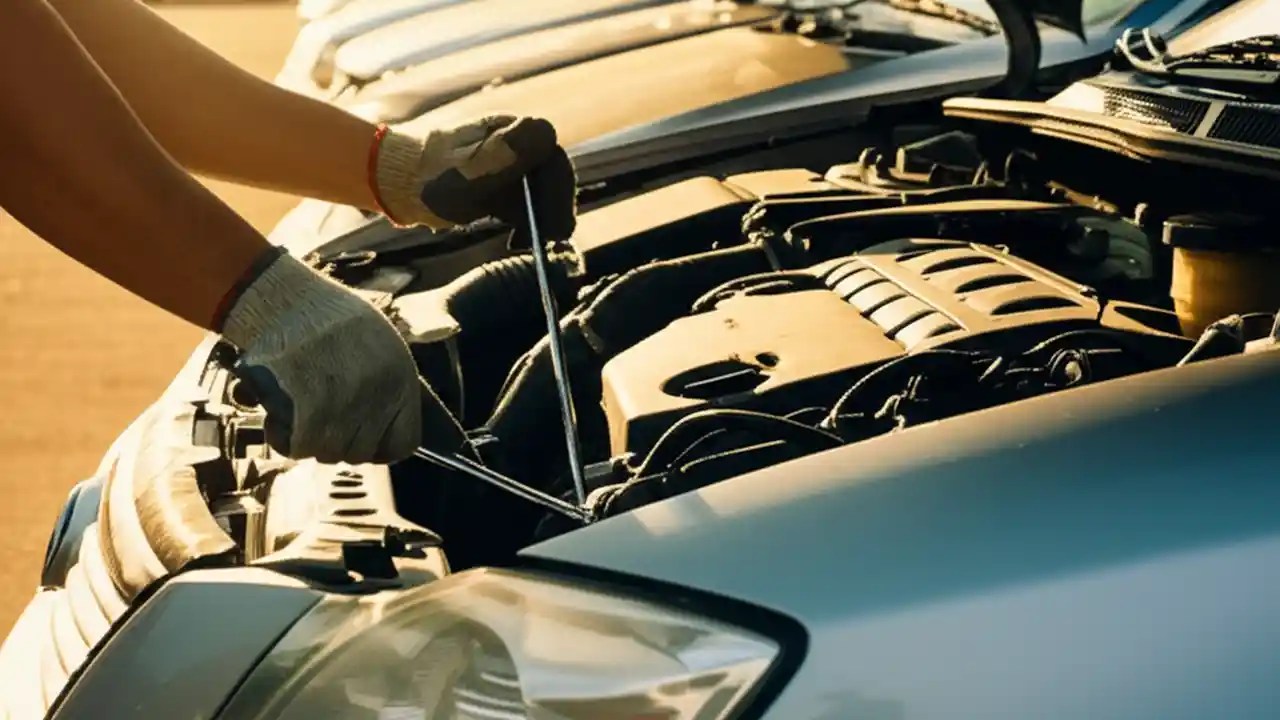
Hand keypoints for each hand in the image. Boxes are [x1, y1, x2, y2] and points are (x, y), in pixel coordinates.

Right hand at [219, 249, 420, 463]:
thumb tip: (386, 423)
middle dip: (340, 442)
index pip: (405, 442)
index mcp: (401, 380)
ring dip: (311, 440)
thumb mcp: (380, 344)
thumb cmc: (329, 317)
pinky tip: (278, 418)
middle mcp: (379, 398)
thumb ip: (387, 385)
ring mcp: (345, 408)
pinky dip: (283, 438)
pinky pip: (297, 448)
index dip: (382, 447)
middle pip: (362, 452)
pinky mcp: (308, 412)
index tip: (364, 441)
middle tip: (320, 420)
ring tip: (299, 411)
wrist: (285, 299)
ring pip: (329, 453)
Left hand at [373, 115, 576, 242]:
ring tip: (528, 244)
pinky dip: (527, 223)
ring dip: (541, 220)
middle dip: (552, 212)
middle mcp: (517, 143)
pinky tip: (516, 240)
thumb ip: (508, 155)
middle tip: (547, 242)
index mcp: (514, 132)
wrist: (399, 182)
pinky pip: (526, 203)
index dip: (560, 196)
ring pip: (541, 194)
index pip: (555, 163)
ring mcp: (510, 164)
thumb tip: (545, 130)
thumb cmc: (432, 177)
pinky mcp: (500, 184)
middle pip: (551, 180)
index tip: (555, 226)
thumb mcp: (471, 170)